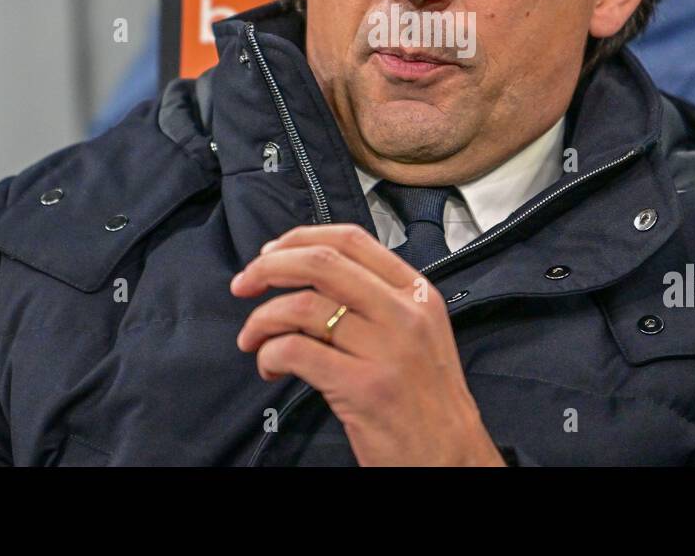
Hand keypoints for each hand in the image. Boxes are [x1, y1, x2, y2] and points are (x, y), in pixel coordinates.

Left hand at [230, 224, 504, 465]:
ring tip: (252, 339)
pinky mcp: (363, 387)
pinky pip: (297, 352)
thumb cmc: (427, 398)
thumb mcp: (419, 331)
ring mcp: (385, 349)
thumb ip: (378, 299)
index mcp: (416, 292)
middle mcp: (403, 313)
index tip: (270, 253)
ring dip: (262, 319)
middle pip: (321, 263)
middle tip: (244, 284)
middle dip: (268, 267)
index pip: (351, 240)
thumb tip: (310, 276)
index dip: (299, 239)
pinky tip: (270, 367)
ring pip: (302, 307)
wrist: (450, 455)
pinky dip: (269, 354)